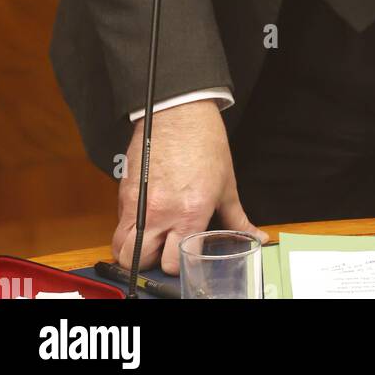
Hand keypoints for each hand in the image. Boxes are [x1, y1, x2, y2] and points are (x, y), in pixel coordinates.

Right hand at [112, 99, 268, 274]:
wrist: (180, 111)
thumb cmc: (205, 143)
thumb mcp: (227, 184)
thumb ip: (238, 219)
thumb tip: (256, 237)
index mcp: (190, 213)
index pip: (174, 263)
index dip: (181, 263)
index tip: (186, 255)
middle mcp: (160, 213)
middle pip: (145, 261)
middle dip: (157, 260)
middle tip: (167, 249)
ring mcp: (138, 203)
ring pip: (122, 249)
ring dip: (136, 251)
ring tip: (152, 240)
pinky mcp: (124, 192)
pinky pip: (118, 225)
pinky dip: (128, 230)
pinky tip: (146, 219)